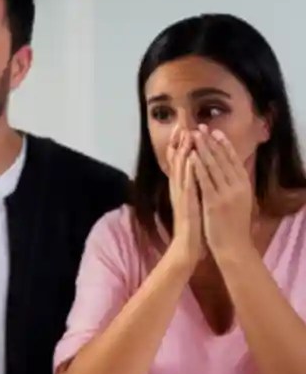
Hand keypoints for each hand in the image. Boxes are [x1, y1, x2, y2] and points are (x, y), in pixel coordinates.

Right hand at [164, 126, 205, 269]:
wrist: (187, 247)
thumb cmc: (193, 229)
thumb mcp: (192, 205)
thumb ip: (191, 192)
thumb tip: (196, 180)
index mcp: (181, 189)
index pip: (180, 164)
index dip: (179, 147)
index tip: (182, 131)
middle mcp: (178, 189)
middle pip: (177, 162)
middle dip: (178, 143)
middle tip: (180, 125)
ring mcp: (181, 195)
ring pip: (181, 168)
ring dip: (183, 151)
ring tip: (185, 134)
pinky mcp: (187, 202)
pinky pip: (187, 181)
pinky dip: (188, 168)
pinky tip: (191, 156)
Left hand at [192, 126, 255, 263]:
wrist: (233, 247)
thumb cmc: (232, 226)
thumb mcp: (237, 202)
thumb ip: (234, 187)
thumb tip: (230, 173)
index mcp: (243, 186)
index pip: (233, 160)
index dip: (224, 145)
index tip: (215, 131)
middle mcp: (236, 187)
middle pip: (222, 159)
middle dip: (211, 142)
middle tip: (201, 126)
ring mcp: (226, 194)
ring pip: (213, 166)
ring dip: (203, 149)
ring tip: (194, 134)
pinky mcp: (214, 202)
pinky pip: (205, 181)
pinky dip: (199, 167)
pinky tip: (193, 156)